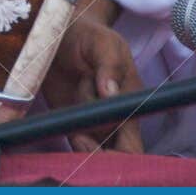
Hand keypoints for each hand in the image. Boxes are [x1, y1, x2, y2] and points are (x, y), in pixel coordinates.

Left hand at [42, 0, 144, 153]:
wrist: (63, 33)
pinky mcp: (72, 124)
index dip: (118, 158)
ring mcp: (92, 125)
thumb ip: (109, 63)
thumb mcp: (103, 42)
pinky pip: (75, 148)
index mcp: (130, 106)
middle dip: (96, 156)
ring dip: (81, 144)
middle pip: (113, 160)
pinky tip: (64, 126)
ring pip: (92, 155)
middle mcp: (114, 122)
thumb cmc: (89, 36)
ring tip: (73, 118)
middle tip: (79, 135)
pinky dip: (70, 146)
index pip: (132, 149)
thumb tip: (110, 92)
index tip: (95, 143)